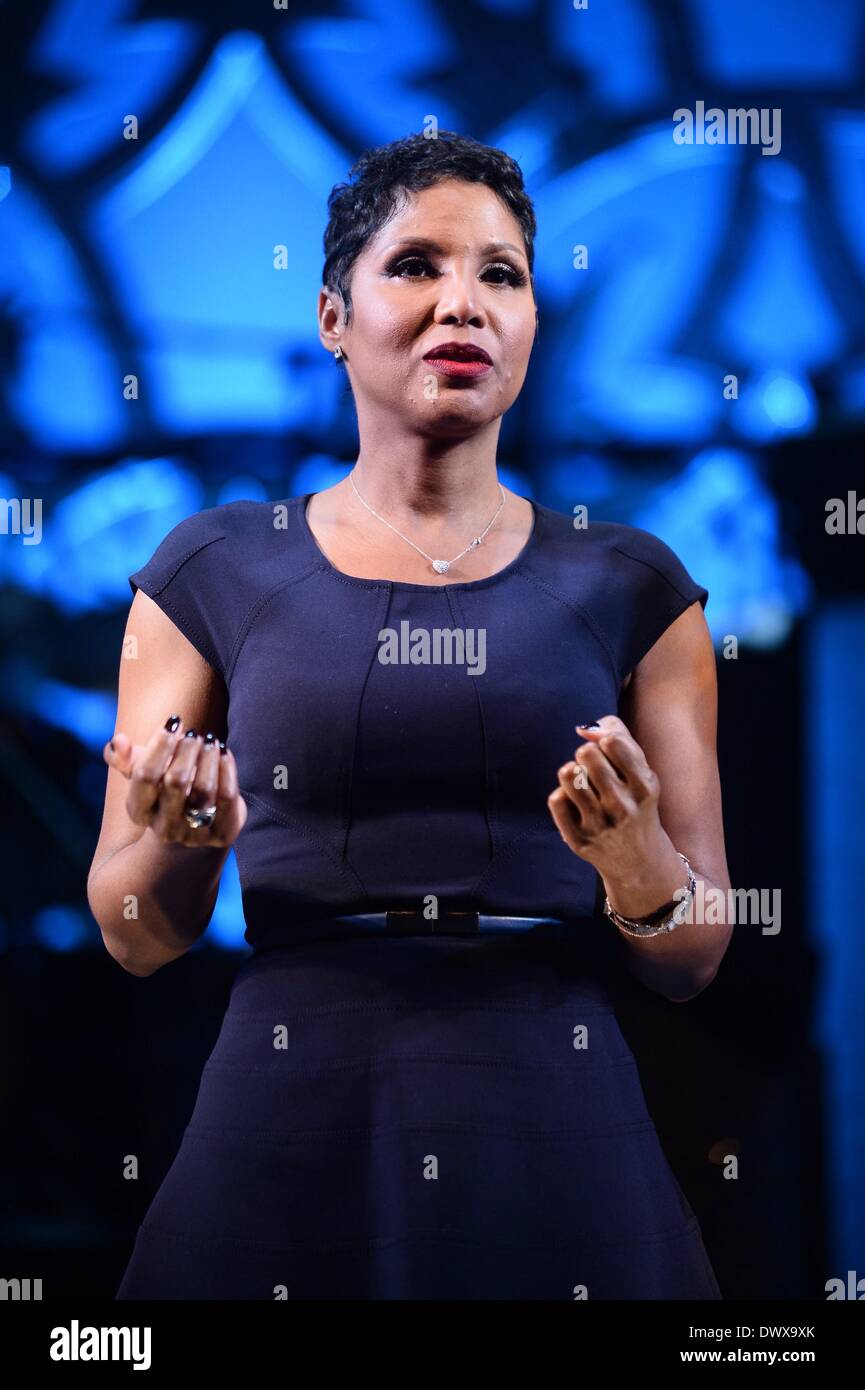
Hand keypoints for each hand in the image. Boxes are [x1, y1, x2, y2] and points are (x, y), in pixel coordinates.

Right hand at [103, 716, 246, 848]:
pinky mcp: (222, 834)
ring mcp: (194, 834)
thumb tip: (118, 740)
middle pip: (176, 781)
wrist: (195, 823)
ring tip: (210, 740)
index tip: (174, 723)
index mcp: (139, 810)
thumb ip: (123, 757)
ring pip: (203, 790)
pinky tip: (224, 753)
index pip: (145, 775)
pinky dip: (227, 771)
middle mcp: (164, 827)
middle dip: (187, 750)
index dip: (160, 745)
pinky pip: (227, 799)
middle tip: (194, 733)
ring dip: (208, 758)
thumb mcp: (142, 772)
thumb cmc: (164, 788)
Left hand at [546, 714, 668, 882]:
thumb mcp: (642, 771)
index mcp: (644, 787)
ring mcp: (600, 826)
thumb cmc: (636, 802)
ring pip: (568, 774)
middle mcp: (623, 808)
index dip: (604, 740)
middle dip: (586, 753)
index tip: (609, 752)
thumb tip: (584, 727)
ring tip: (581, 781)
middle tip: (592, 767)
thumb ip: (619, 737)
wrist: (638, 860)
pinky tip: (574, 803)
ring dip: (571, 772)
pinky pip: (556, 800)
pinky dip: (562, 795)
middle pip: (586, 754)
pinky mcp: (578, 840)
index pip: (612, 742)